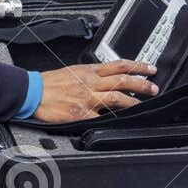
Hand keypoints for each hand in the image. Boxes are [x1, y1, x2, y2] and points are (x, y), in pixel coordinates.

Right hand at [31, 61, 158, 124]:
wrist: (34, 92)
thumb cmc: (50, 83)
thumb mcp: (74, 71)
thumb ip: (91, 75)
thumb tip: (108, 77)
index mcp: (89, 70)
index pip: (119, 65)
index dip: (137, 66)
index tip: (150, 69)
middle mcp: (91, 82)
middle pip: (122, 80)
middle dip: (142, 83)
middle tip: (154, 87)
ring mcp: (87, 98)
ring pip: (117, 97)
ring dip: (134, 101)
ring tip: (144, 104)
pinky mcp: (81, 113)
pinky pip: (101, 117)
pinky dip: (114, 119)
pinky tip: (123, 122)